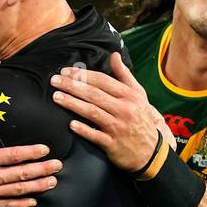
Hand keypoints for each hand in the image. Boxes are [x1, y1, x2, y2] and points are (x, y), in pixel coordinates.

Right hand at [0, 121, 61, 206]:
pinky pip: (5, 205)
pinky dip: (20, 204)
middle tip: (58, 166)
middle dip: (42, 170)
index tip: (45, 149)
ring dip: (37, 186)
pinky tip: (32, 202)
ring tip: (52, 182)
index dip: (31, 152)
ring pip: (17, 190)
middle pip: (21, 174)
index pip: (12, 155)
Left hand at [50, 52, 175, 172]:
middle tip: (54, 81)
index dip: (83, 75)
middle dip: (72, 86)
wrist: (152, 150)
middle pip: (94, 94)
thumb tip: (114, 55)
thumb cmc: (141, 119)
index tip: (66, 71)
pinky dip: (83, 129)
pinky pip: (95, 135)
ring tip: (56, 97)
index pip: (102, 81)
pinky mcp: (113, 144)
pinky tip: (71, 124)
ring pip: (92, 112)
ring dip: (73, 104)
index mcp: (129, 95)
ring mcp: (118, 127)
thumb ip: (124, 75)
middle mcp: (124, 109)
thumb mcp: (138, 95)